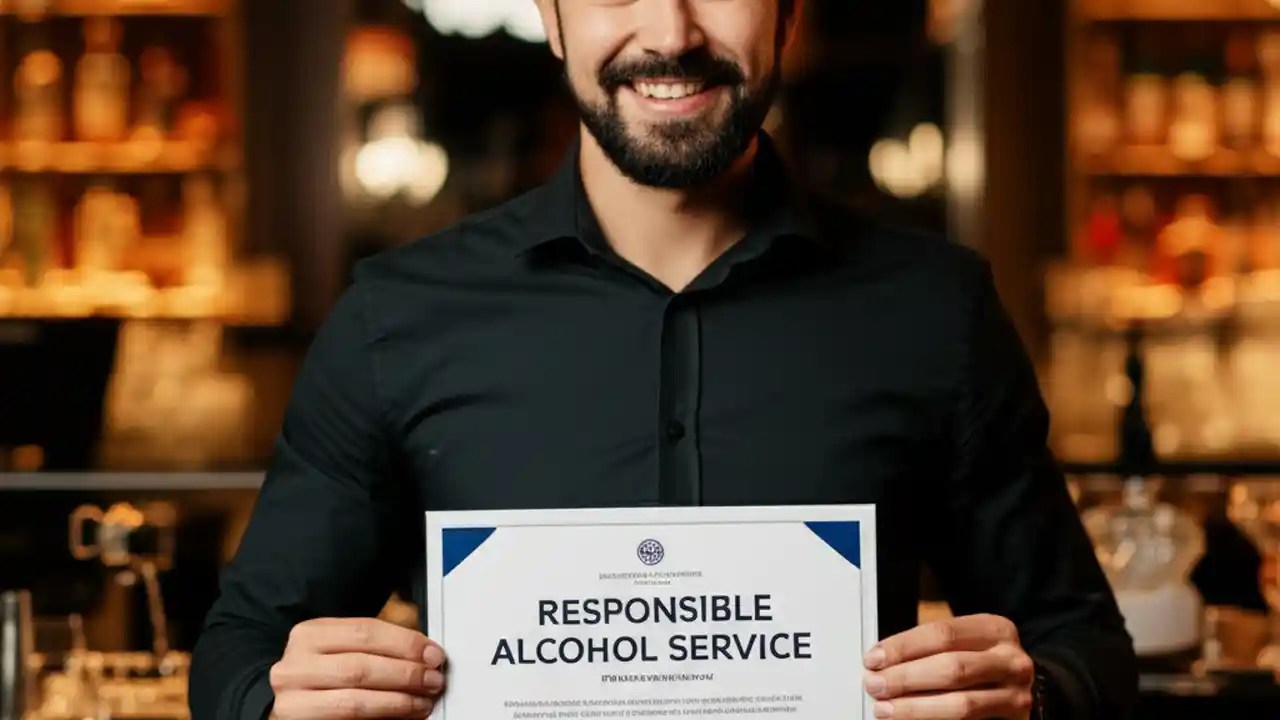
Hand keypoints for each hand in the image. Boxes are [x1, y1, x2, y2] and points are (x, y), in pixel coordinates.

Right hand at [269, 617, 446, 719]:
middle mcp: (295, 666)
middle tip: (434, 679)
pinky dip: (383, 718)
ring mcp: (292, 700)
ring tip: (423, 702)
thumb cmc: (320, 676)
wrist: (287, 706)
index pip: (365, 631)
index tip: (433, 653)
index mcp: (309, 635)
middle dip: (406, 673)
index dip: (405, 643)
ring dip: (398, 702)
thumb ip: (374, 647)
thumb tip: (424, 654)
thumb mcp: (340, 650)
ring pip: (354, 701)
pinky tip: (403, 715)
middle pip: (361, 666)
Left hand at [862, 614, 1034, 719]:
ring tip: (885, 710)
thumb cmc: (981, 662)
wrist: (1021, 689)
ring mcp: (1017, 695)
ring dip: (916, 708)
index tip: (873, 659)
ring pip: (962, 704)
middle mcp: (1012, 661)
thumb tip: (880, 662)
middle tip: (874, 685)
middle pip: (952, 668)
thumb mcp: (964, 644)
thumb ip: (929, 649)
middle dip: (906, 678)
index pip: (942, 634)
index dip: (903, 647)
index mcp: (996, 630)